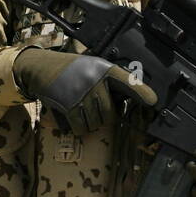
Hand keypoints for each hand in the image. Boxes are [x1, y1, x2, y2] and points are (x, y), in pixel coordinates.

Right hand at [11, 47, 156, 134]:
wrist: (41, 67)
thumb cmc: (71, 70)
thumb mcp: (92, 67)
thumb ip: (110, 82)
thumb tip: (129, 103)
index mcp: (104, 69)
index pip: (127, 81)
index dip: (141, 92)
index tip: (154, 102)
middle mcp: (94, 79)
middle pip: (110, 114)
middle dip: (101, 115)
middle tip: (89, 104)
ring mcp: (81, 93)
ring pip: (95, 123)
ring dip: (88, 122)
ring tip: (78, 107)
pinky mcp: (68, 105)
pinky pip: (80, 128)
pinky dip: (76, 127)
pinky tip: (70, 115)